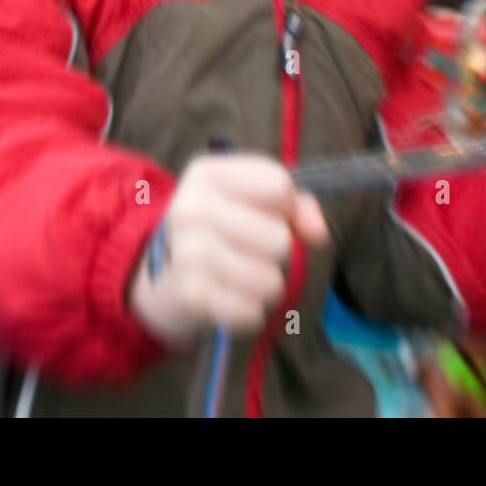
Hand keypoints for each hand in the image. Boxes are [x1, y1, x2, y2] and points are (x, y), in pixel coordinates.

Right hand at [128, 154, 328, 346]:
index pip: (279, 184)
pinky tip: (233, 299)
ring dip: (268, 285)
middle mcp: (191, 207)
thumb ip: (297, 207)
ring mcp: (187, 252)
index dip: (286, 205)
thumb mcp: (253, 202)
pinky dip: (252, 311)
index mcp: (206, 173)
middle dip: (277, 251)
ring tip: (244, 276)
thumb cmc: (223, 229)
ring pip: (271, 280)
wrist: (165, 275)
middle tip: (251, 250)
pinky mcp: (190, 295)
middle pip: (279, 238)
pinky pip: (252, 310)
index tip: (269, 214)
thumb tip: (320, 232)